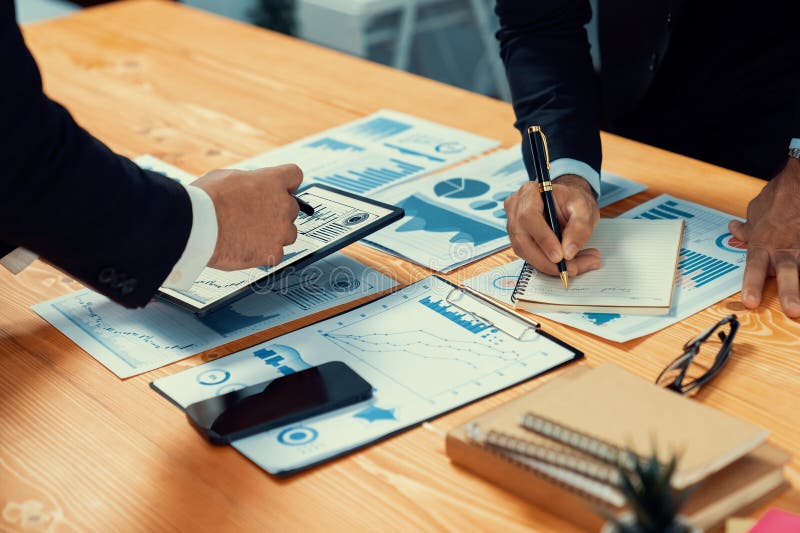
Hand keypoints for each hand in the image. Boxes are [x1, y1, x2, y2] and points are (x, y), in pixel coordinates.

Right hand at [193, 164, 301, 269]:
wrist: (197, 226)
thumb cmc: (206, 200)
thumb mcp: (226, 177)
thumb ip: (248, 182)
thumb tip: (249, 187)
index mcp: (273, 181)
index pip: (294, 176)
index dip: (286, 184)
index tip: (281, 190)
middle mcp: (283, 205)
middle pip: (292, 208)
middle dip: (277, 212)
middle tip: (256, 217)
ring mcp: (281, 230)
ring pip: (288, 233)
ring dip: (275, 234)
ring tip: (249, 234)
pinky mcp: (274, 252)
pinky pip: (276, 253)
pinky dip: (264, 253)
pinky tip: (247, 248)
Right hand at [504, 174, 600, 275]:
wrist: (568, 203)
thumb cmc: (573, 201)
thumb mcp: (584, 208)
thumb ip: (580, 227)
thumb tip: (569, 252)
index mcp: (529, 193)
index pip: (528, 216)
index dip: (542, 238)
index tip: (559, 256)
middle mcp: (516, 209)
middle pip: (522, 239)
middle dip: (546, 260)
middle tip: (571, 269)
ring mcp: (514, 225)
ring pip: (525, 252)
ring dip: (549, 265)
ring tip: (577, 266)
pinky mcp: (518, 240)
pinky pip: (529, 257)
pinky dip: (548, 265)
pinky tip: (568, 265)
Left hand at [729, 158, 799, 317]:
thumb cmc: (778, 195)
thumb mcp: (755, 211)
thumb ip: (747, 227)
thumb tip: (735, 230)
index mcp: (764, 243)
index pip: (754, 267)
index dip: (751, 285)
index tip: (750, 303)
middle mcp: (785, 247)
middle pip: (787, 272)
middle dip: (790, 292)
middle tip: (793, 312)